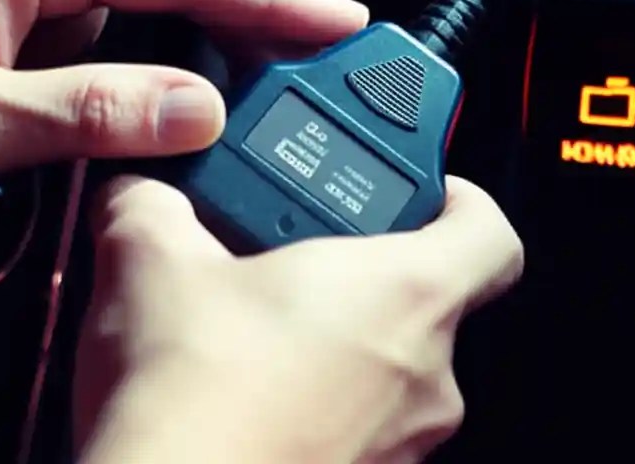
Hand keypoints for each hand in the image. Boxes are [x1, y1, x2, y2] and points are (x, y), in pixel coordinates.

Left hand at [0, 0, 367, 173]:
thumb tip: (197, 113)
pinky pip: (93, 40)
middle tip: (316, 79)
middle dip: (251, 30)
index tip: (344, 24)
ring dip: (189, 64)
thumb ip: (85, 108)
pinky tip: (152, 123)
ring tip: (247, 116)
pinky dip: (136, 78)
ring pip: (135, 17)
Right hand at [74, 175, 522, 463]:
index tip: (424, 195)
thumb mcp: (150, 266)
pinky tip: (251, 404)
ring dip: (340, 352)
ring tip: (256, 342)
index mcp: (407, 292)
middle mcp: (428, 371)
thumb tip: (143, 195)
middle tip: (300, 270)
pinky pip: (363, 428)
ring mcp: (408, 439)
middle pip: (431, 304)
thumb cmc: (193, 404)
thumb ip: (156, 207)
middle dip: (367, 283)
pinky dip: (322, 410)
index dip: (461, 203)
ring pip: (392, 373)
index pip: (491, 232)